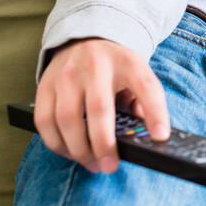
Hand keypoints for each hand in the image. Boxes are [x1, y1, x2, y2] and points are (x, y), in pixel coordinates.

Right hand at [35, 38, 170, 173]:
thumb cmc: (116, 67)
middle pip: (99, 109)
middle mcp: (96, 65)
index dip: (156, 113)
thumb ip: (143, 101)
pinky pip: (45, 121)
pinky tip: (70, 152)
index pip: (146, 86)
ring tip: (92, 164)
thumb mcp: (137, 74)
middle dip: (104, 144)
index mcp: (128, 62)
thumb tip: (147, 136)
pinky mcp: (45, 84)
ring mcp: (67, 74)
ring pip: (67, 119)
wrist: (85, 38)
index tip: (160, 137)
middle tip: (110, 167)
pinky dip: (56, 143)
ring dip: (79, 150)